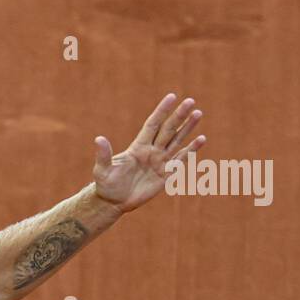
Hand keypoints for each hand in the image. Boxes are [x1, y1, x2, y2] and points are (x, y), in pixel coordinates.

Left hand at [92, 93, 205, 212]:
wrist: (113, 202)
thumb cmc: (106, 184)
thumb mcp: (102, 169)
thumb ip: (104, 154)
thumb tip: (98, 139)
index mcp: (138, 146)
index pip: (153, 124)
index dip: (162, 111)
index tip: (172, 97)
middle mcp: (151, 151)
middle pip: (168, 129)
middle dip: (179, 116)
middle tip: (191, 101)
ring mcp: (159, 162)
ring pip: (176, 141)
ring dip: (187, 128)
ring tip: (197, 113)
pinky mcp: (165, 174)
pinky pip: (180, 160)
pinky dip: (191, 150)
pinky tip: (201, 139)